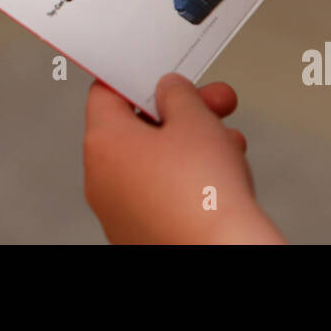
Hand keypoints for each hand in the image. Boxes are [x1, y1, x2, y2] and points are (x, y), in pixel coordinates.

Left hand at [84, 74, 282, 243]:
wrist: (222, 254)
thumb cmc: (203, 194)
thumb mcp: (195, 119)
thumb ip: (178, 94)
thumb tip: (168, 90)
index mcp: (102, 143)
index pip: (106, 93)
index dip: (140, 78)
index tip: (167, 76)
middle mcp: (101, 179)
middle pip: (136, 128)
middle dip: (181, 113)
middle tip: (215, 103)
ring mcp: (119, 211)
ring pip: (154, 162)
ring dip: (191, 145)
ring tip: (228, 143)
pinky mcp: (141, 232)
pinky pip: (160, 193)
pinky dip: (186, 180)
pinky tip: (222, 175)